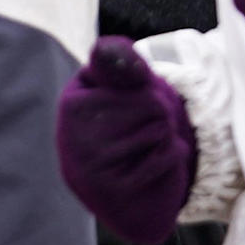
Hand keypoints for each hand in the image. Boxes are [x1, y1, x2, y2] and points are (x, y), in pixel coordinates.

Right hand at [58, 35, 198, 243]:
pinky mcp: (116, 190)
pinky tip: (154, 166)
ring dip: (166, 136)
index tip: (128, 108)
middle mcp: (73, 136)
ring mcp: (93, 165)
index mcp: (71, 104)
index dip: (144, 89)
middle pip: (153, 103)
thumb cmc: (122, 130)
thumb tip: (104, 49)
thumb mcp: (117, 88)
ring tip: (145, 149)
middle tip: (141, 132)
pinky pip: (167, 154)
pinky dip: (172, 156)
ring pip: (162, 128)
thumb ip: (115, 61)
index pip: (133, 76)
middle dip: (159, 114)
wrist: (123, 196)